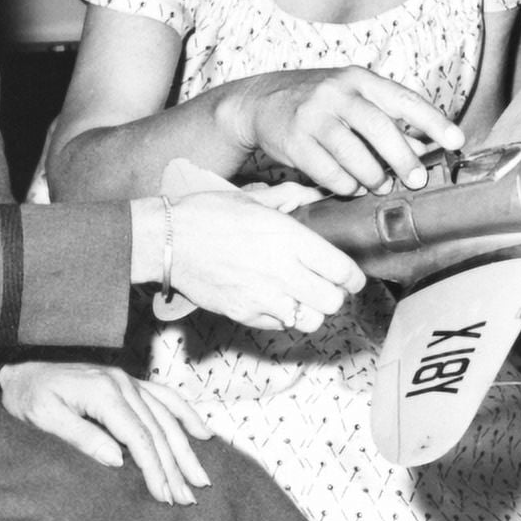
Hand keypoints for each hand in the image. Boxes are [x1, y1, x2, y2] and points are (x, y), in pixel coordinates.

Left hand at [0, 360, 214, 504]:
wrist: (21, 368)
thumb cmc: (28, 396)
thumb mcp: (45, 419)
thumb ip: (82, 437)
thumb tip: (118, 460)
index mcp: (103, 393)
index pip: (139, 437)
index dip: (154, 468)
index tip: (165, 495)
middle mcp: (122, 384)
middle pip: (158, 430)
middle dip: (175, 467)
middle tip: (189, 498)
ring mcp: (128, 381)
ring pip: (167, 417)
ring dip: (185, 449)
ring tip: (200, 477)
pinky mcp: (128, 383)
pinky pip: (164, 397)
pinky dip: (185, 414)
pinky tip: (201, 432)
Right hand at [164, 187, 363, 329]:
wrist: (167, 240)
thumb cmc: (208, 214)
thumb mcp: (254, 197)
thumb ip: (291, 198)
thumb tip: (317, 194)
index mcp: (290, 238)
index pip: (343, 271)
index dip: (353, 277)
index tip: (351, 277)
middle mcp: (282, 271)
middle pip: (333, 301)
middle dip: (335, 295)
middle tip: (327, 286)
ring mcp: (263, 296)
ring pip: (311, 320)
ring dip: (311, 310)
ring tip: (302, 297)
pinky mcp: (244, 313)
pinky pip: (280, 325)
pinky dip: (283, 318)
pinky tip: (275, 301)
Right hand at [218, 67, 463, 194]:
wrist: (260, 101)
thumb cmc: (320, 103)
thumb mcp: (353, 97)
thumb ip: (387, 117)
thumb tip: (426, 147)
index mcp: (359, 79)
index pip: (403, 99)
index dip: (432, 121)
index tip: (456, 141)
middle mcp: (336, 92)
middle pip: (378, 126)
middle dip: (403, 157)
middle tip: (417, 180)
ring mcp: (313, 115)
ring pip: (353, 153)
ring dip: (372, 176)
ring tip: (379, 184)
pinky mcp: (294, 140)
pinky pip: (328, 171)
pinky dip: (345, 184)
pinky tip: (350, 186)